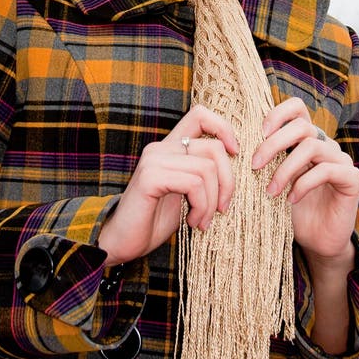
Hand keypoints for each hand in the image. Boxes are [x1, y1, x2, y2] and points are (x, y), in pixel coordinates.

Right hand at [98, 105, 237, 265]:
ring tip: (201, 220)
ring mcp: (154, 160)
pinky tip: (192, 221)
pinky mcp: (150, 177)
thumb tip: (236, 161)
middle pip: (214, 148)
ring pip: (206, 169)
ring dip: (212, 202)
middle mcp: (161, 147)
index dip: (223, 128)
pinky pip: (193, 183)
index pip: (200, 114)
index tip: (234, 153)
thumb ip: (203, 173)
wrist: (121, 243)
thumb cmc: (155, 220)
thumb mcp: (186, 193)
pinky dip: (201, 206)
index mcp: (170, 147)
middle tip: (221, 209)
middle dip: (227, 182)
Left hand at [251, 97, 358, 260]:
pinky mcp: (351, 178)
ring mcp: (341, 160)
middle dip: (273, 144)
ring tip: (270, 190)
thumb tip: (237, 142)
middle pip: (302, 126)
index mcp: (307, 138)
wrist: (316, 242)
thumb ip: (265, 159)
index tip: (259, 134)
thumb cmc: (291, 209)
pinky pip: (325, 170)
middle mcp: (326, 144)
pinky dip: (303, 184)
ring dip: (285, 168)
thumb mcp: (273, 179)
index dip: (278, 114)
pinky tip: (291, 200)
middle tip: (254, 166)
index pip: (297, 108)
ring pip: (311, 146)